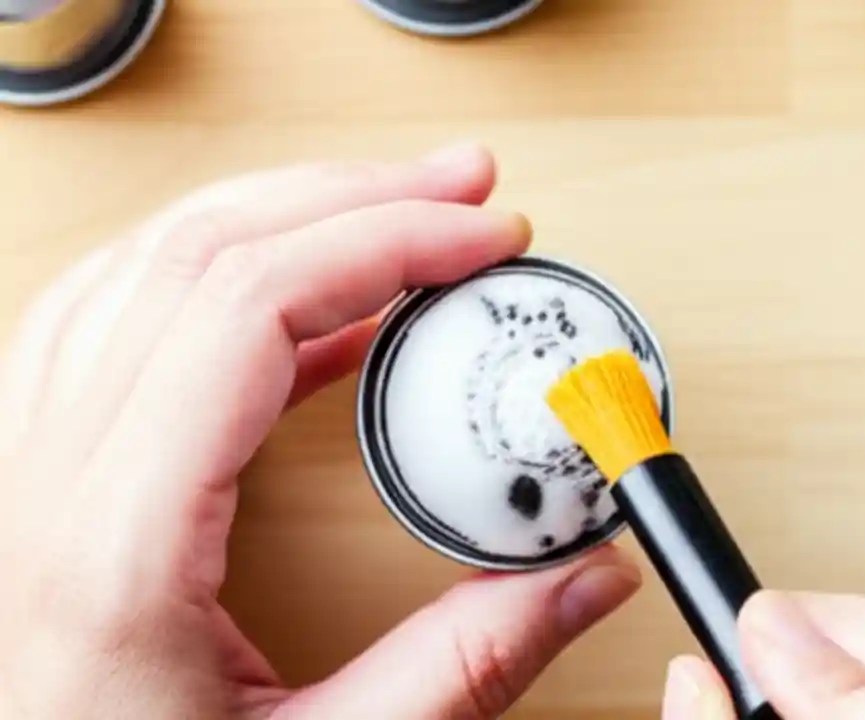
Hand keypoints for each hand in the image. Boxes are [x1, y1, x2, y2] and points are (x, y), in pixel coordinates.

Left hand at [0, 144, 641, 718]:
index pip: (245, 310)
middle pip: (196, 255)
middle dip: (350, 198)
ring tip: (391, 213)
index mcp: (109, 546)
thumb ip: (461, 669)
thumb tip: (582, 578)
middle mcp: (42, 487)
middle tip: (460, 191)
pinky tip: (307, 305)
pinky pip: (114, 322)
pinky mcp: (37, 484)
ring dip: (280, 216)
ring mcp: (24, 473)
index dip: (382, 245)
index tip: (481, 240)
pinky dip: (221, 280)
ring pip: (141, 268)